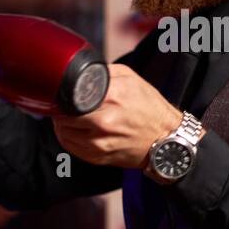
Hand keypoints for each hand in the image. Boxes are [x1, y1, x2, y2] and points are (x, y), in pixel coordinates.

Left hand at [50, 63, 182, 169]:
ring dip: (62, 124)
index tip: (63, 93)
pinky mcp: (97, 157)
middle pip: (62, 115)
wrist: (167, 139)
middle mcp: (103, 121)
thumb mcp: (130, 78)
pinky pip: (69, 146)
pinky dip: (67, 137)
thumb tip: (78, 71)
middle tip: (66, 106)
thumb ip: (102, 72)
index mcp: (112, 97)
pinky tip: (77, 131)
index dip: (62, 94)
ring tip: (73, 118)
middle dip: (61, 110)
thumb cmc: (149, 108)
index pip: (70, 96)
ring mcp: (99, 142)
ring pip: (62, 132)